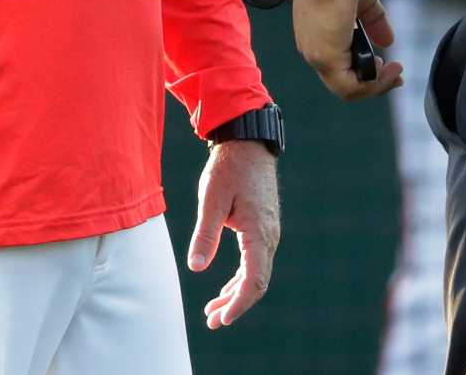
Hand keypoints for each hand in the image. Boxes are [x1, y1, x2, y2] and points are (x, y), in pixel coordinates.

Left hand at [187, 140, 279, 330]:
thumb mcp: (211, 200)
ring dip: (235, 294)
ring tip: (213, 312)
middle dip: (235, 305)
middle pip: (256, 282)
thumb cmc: (228, 168)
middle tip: (212, 322)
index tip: (222, 319)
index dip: (238, 304)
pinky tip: (224, 289)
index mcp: (259, 232)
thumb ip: (206, 235)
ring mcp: (268, 232)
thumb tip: (196, 268)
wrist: (247, 143)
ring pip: (255, 273)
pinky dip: (239, 279)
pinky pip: (254, 261)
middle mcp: (269, 236)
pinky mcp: (262, 227)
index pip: (254, 280)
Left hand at [292, 0, 403, 100]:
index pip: (340, 64)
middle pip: (344, 81)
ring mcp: (317, 56)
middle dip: (374, 81)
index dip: (365, 68)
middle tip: (395, 75)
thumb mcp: (363, 2)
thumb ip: (374, 22)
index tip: (386, 62)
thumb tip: (388, 41)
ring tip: (395, 73)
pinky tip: (387, 69)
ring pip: (347, 88)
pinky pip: (350, 87)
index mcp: (318, 36)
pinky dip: (372, 84)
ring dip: (376, 85)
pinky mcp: (326, 59)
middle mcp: (313, 50)